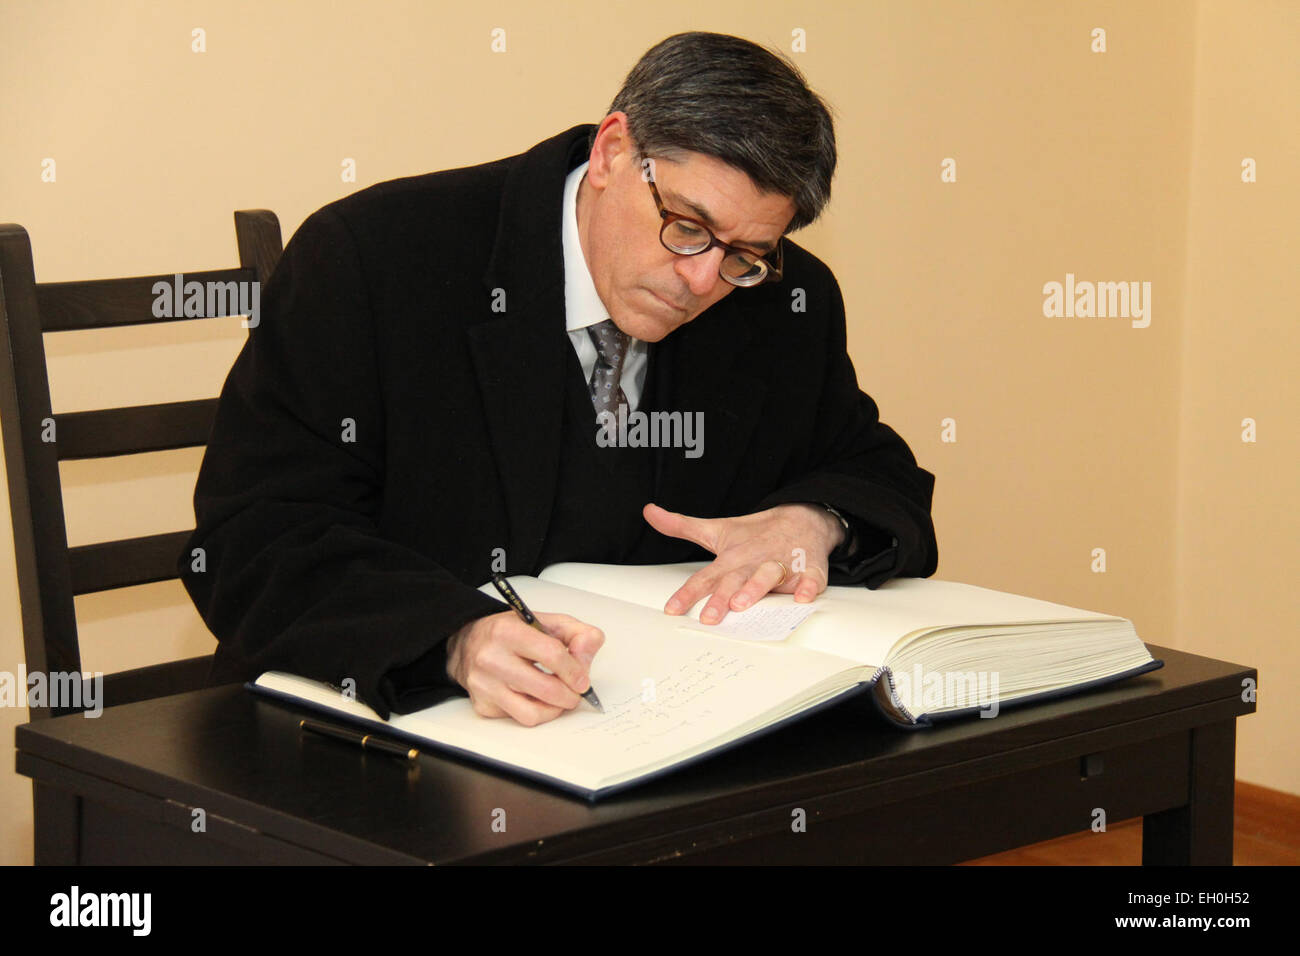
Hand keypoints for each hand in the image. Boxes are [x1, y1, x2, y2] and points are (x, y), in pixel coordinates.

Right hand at [444, 611, 603, 725]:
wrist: (469, 642)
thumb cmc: (510, 633)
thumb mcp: (545, 622)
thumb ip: (576, 633)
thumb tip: (587, 653)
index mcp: (508, 632)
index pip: (552, 655)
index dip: (575, 670)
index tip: (582, 680)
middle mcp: (491, 658)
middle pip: (546, 689)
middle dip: (569, 696)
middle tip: (575, 693)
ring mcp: (485, 684)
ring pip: (532, 713)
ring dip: (554, 709)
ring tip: (558, 698)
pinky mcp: (482, 705)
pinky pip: (519, 719)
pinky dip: (535, 712)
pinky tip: (536, 698)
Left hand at [642, 501, 844, 624]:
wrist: (801, 517)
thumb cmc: (755, 533)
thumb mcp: (717, 529)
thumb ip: (681, 526)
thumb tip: (649, 510)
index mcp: (731, 557)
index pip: (705, 577)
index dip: (687, 593)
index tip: (672, 609)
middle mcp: (753, 561)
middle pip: (734, 580)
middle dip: (721, 598)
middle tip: (709, 617)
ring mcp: (781, 564)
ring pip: (767, 576)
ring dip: (756, 589)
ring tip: (743, 604)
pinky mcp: (807, 568)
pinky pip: (810, 578)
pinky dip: (809, 587)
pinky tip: (804, 597)